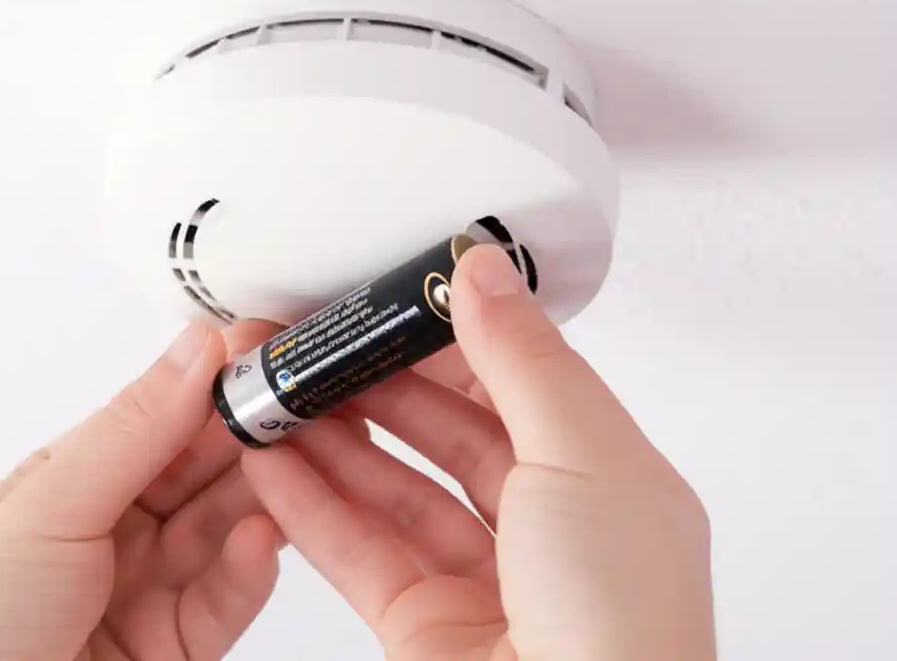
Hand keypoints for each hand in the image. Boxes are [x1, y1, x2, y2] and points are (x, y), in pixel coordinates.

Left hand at [0, 322, 291, 660]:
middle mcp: (119, 530)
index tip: (268, 353)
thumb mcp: (48, 509)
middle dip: (254, 435)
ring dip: (264, 496)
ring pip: (228, 528)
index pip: (164, 419)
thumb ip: (133, 430)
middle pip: (206, 470)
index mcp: (77, 481)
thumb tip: (194, 346)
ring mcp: (152, 590)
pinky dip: (251, 567)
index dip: (216, 384)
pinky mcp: (181, 646)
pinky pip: (231, 597)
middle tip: (304, 404)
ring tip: (299, 466)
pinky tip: (262, 538)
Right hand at [242, 245, 716, 660]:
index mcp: (609, 480)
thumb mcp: (585, 460)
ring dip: (335, 438)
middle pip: (450, 433)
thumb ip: (524, 363)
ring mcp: (485, 585)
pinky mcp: (423, 631)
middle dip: (381, 384)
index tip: (395, 295)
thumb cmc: (624, 629)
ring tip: (281, 388)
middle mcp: (551, 531)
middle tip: (320, 340)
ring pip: (395, 491)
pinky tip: (271, 461)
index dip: (456, 335)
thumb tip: (484, 272)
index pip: (523, 382)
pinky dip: (310, 506)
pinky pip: (357, 552)